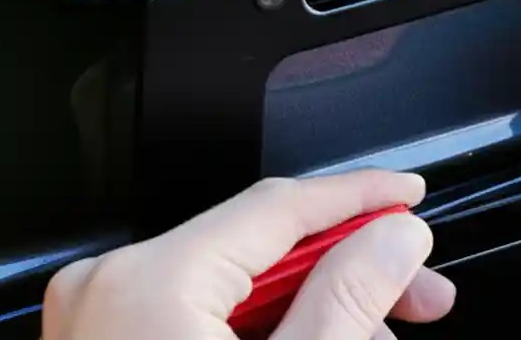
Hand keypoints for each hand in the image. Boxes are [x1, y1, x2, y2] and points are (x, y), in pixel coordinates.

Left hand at [43, 171, 454, 339]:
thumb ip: (349, 297)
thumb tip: (394, 237)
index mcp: (148, 281)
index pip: (282, 203)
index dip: (362, 195)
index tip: (411, 196)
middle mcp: (109, 290)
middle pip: (263, 245)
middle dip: (352, 268)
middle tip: (419, 290)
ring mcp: (101, 322)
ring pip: (238, 284)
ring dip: (317, 305)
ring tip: (375, 334)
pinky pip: (204, 314)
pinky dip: (268, 328)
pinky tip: (318, 339)